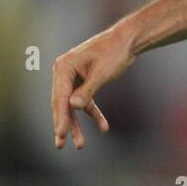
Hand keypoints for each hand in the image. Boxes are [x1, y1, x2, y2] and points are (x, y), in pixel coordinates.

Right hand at [51, 24, 134, 148]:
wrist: (127, 40)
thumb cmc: (114, 53)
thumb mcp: (102, 74)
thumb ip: (87, 91)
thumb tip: (72, 107)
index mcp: (64, 67)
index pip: (60, 97)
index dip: (60, 118)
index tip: (61, 134)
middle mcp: (63, 72)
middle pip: (61, 103)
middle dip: (63, 124)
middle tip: (60, 145)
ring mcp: (72, 77)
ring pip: (72, 105)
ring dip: (77, 124)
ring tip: (80, 145)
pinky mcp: (83, 81)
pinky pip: (85, 101)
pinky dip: (93, 114)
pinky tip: (104, 127)